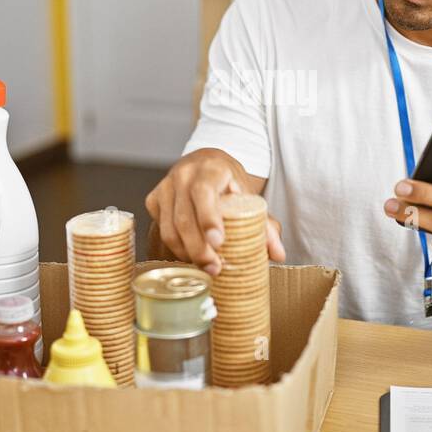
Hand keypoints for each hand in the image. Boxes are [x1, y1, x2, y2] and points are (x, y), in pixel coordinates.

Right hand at [145, 148, 284, 274]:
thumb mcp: (248, 195)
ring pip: (169, 227)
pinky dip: (176, 246)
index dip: (208, 218)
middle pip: (184, 217)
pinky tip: (191, 254)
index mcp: (210, 169)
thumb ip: (264, 224)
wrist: (205, 163)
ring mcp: (165, 186)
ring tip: (204, 266)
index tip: (218, 242)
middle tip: (214, 268)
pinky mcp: (153, 199)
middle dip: (198, 248)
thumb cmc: (229, 182)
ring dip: (186, 252)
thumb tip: (278, 254)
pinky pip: (161, 228)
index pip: (204, 193)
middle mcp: (183, 175)